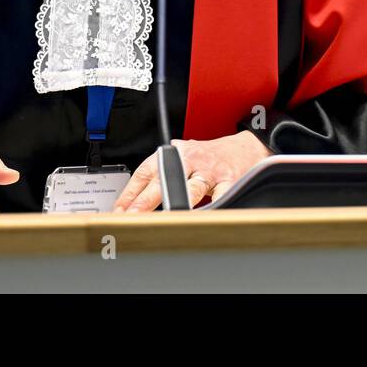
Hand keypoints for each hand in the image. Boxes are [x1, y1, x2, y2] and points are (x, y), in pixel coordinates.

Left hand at [113, 131, 272, 212]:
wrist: (247, 146)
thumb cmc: (210, 157)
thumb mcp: (183, 159)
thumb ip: (162, 175)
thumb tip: (132, 203)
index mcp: (173, 154)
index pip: (144, 173)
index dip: (129, 194)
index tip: (119, 212)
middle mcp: (189, 159)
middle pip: (163, 181)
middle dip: (144, 202)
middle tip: (131, 218)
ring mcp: (209, 170)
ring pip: (190, 189)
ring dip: (176, 205)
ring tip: (164, 220)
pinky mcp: (229, 179)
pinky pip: (219, 196)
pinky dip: (212, 209)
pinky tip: (202, 219)